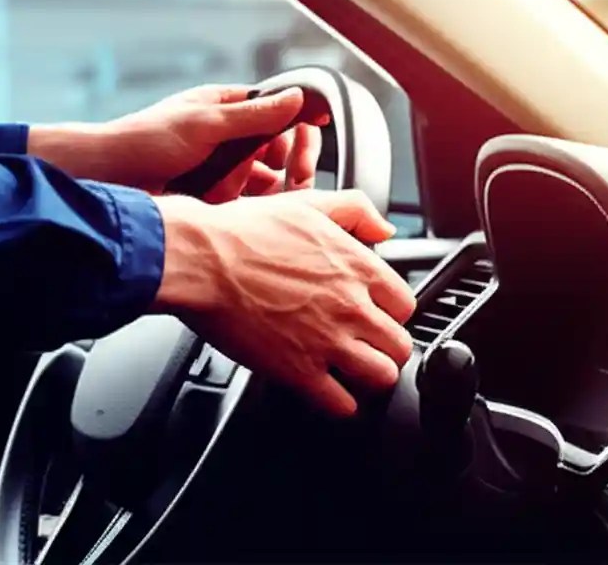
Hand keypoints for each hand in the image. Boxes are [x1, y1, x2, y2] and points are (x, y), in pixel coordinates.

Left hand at [28, 85, 327, 201]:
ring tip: (220, 190)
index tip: (320, 126)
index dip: (298, 119)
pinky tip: (219, 205)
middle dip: (275, 164)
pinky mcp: (209, 197)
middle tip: (284, 179)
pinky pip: (240, 203)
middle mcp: (224, 135)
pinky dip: (234, 205)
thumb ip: (254, 114)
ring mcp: (217, 167)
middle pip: (274, 149)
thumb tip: (297, 96)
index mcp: (223, 106)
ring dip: (245, 186)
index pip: (276, 108)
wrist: (105, 180)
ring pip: (259, 181)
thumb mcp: (205, 125)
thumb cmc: (145, 141)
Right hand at [152, 190, 415, 416]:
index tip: (374, 314)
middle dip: (384, 347)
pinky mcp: (298, 371)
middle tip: (365, 345)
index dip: (390, 311)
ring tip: (349, 369)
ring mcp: (328, 342)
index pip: (405, 305)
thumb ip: (354, 210)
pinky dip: (339, 402)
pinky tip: (325, 388)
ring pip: (381, 376)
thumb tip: (384, 230)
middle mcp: (351, 307)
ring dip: (368, 375)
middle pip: (400, 345)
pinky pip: (342, 405)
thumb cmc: (243, 232)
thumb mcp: (306, 203)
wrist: (201, 260)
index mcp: (358, 268)